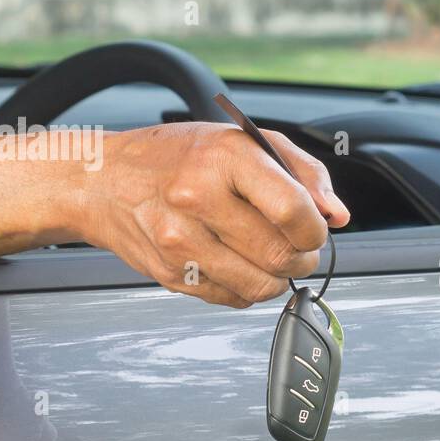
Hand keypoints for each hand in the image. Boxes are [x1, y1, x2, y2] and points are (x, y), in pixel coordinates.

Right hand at [78, 122, 349, 307]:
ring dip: (279, 278)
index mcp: (223, 158)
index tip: (315, 228)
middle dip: (303, 257)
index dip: (316, 229)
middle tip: (298, 247)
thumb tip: (337, 215)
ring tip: (270, 255)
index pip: (292, 211)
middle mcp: (197, 198)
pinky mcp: (172, 274)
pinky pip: (234, 299)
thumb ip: (304, 173)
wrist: (102, 180)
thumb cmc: (177, 158)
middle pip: (280, 256)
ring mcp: (180, 241)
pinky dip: (248, 287)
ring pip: (261, 286)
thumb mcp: (244, 141)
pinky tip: (238, 262)